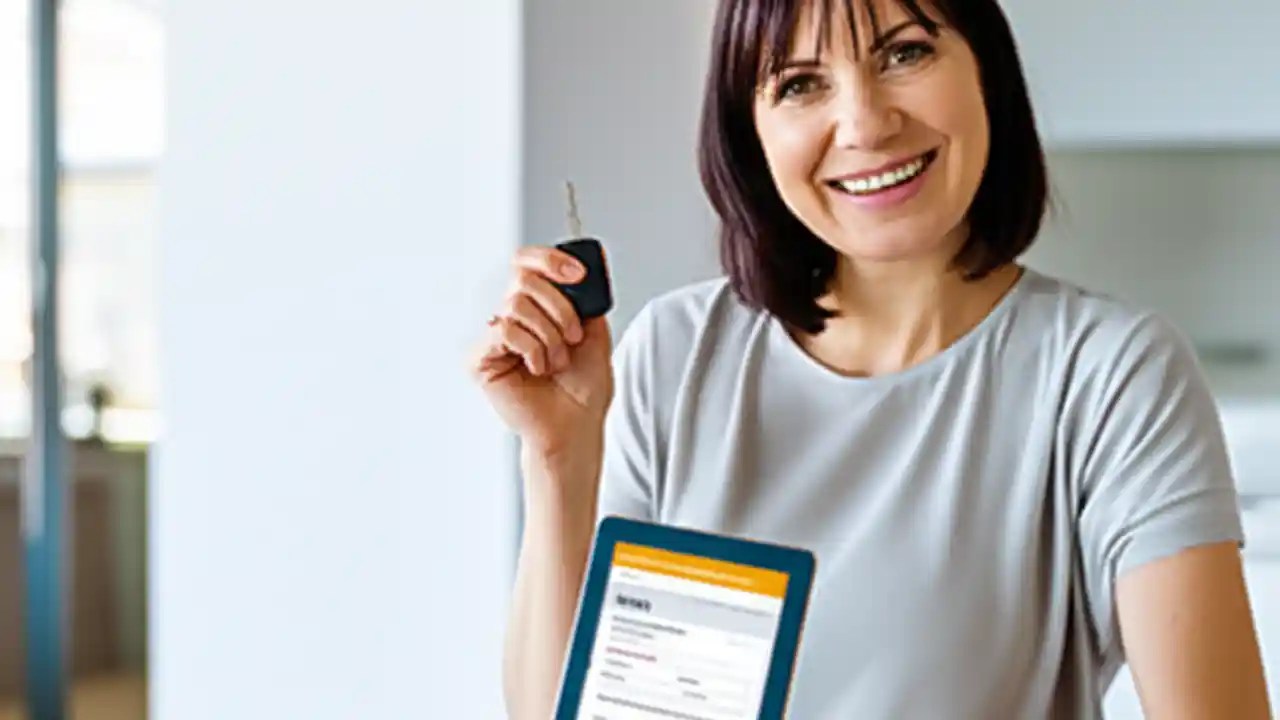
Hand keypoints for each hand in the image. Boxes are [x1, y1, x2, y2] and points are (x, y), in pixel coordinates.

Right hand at [470, 246, 614, 456]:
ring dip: (548, 335)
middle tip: (573, 337)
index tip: (578, 274)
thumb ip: (583, 298)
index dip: (550, 260)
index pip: (527, 262)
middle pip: (523, 277)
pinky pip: (504, 330)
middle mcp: (512, 317)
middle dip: (559, 307)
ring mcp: (494, 336)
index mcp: (536, 306)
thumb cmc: (582, 388)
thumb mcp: (595, 331)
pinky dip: (531, 348)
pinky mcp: (480, 358)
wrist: (575, 425)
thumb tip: (578, 269)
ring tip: (556, 360)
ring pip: (516, 305)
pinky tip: (537, 367)